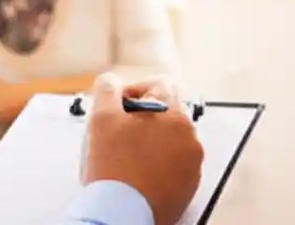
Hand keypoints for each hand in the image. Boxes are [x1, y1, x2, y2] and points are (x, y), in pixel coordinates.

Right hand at [82, 74, 203, 224]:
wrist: (122, 214)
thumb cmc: (114, 170)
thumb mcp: (102, 119)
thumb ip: (107, 91)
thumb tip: (110, 82)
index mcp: (174, 115)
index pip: (158, 85)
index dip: (132, 91)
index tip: (119, 106)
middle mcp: (190, 137)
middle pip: (168, 112)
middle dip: (144, 116)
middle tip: (121, 130)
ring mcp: (192, 164)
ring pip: (172, 139)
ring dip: (153, 140)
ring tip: (128, 153)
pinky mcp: (189, 186)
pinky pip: (175, 165)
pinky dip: (160, 164)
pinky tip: (138, 172)